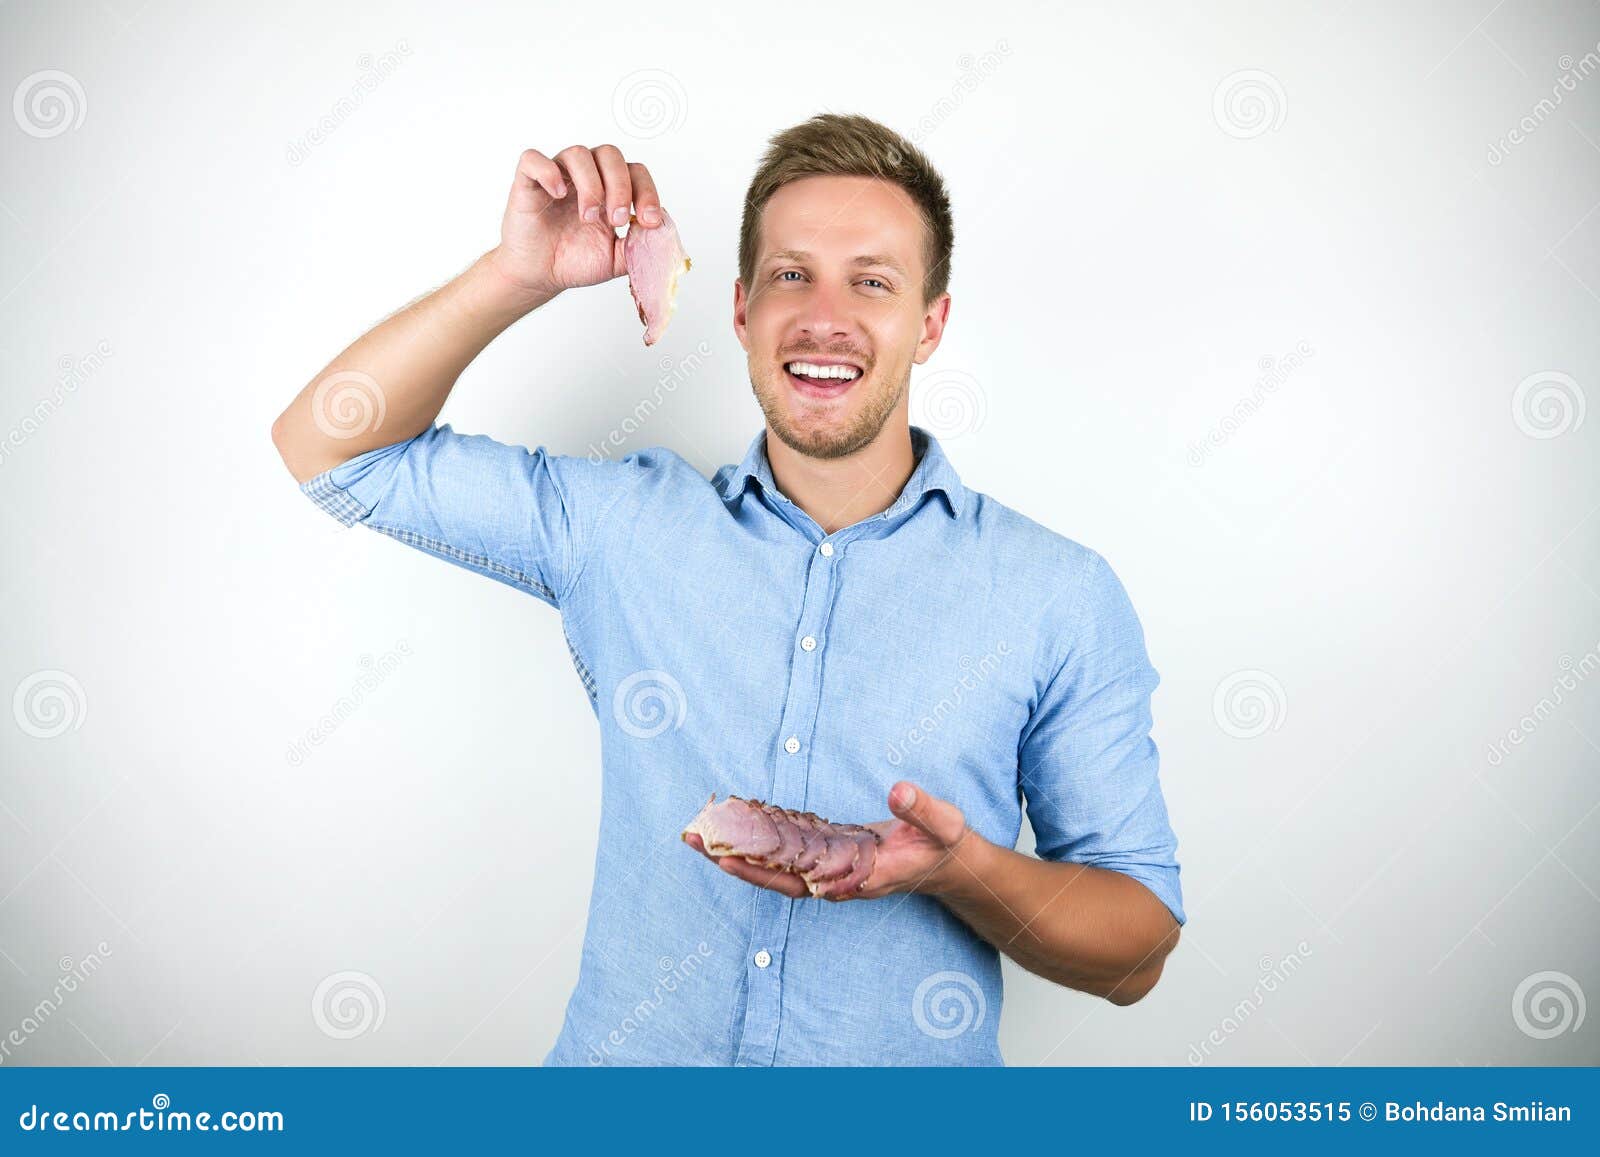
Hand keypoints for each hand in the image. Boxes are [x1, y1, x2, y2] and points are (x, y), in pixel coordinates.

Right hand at [488, 144, 664, 300]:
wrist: (540, 276)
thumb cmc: (575, 262)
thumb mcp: (616, 260)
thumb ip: (639, 247)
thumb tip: (660, 233)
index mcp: (611, 189)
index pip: (636, 173)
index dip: (647, 192)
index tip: (648, 221)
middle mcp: (586, 176)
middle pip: (610, 155)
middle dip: (620, 187)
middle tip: (616, 220)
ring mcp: (558, 175)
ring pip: (579, 153)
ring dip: (590, 184)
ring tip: (588, 216)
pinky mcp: (528, 181)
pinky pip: (533, 159)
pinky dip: (548, 172)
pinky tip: (558, 194)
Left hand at [683, 781, 975, 901]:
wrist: (949, 862)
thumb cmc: (944, 845)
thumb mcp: (943, 825)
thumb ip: (921, 810)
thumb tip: (896, 791)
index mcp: (857, 877)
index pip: (798, 880)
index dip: (760, 871)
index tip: (725, 859)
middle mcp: (835, 878)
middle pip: (772, 875)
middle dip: (730, 859)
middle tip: (689, 838)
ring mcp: (829, 868)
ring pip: (774, 864)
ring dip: (737, 848)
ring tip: (698, 830)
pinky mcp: (829, 854)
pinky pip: (787, 850)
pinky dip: (760, 837)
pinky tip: (736, 821)